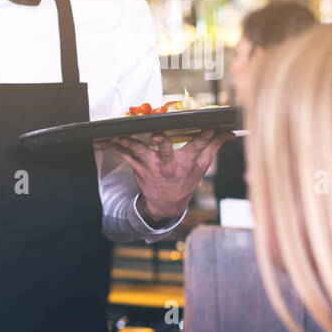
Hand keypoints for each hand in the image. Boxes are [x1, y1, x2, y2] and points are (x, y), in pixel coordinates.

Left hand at [96, 129, 233, 224]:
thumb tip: (231, 132)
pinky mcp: (138, 167)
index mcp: (187, 163)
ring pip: (140, 152)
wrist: (166, 203)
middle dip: (164, 144)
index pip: (198, 147)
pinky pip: (123, 155)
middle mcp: (169, 165)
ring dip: (129, 143)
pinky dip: (112, 147)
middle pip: (167, 151)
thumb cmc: (185, 180)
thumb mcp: (202, 166)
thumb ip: (214, 146)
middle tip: (159, 135)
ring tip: (120, 135)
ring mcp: (152, 166)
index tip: (209, 129)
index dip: (205, 137)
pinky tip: (101, 142)